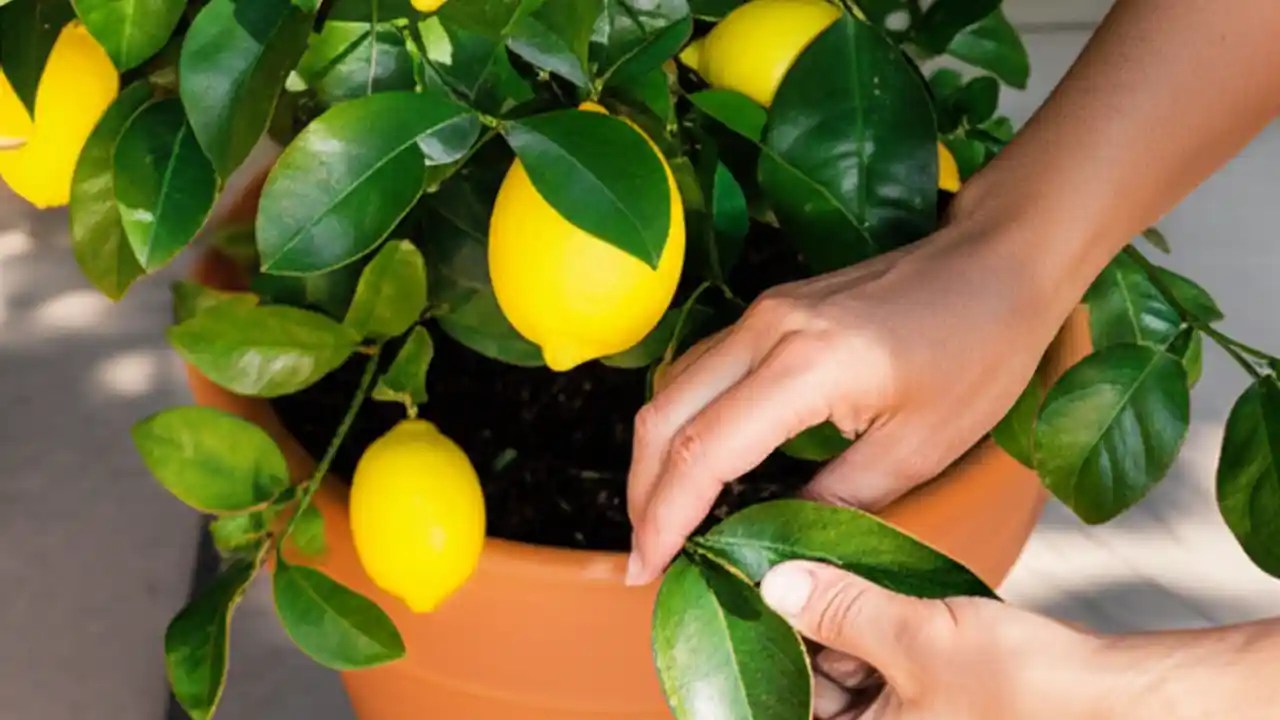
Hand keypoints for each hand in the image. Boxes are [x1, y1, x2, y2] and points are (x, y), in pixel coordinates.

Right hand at [625, 217, 1083, 585]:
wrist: (998, 260)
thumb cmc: (978, 350)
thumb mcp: (920, 447)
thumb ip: (838, 501)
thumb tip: (777, 547)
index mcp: (808, 366)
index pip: (705, 450)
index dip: (668, 517)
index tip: (651, 568)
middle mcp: (767, 330)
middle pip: (665, 416)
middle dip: (643, 493)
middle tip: (645, 557)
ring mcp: (763, 313)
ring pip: (673, 389)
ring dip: (656, 458)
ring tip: (661, 522)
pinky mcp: (770, 311)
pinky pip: (700, 370)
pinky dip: (682, 424)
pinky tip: (693, 464)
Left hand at [759, 561, 1279, 719]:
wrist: (1116, 704)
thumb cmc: (1027, 694)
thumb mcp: (918, 641)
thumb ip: (842, 610)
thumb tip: (778, 585)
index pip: (776, 716)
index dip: (746, 681)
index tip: (723, 634)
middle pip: (805, 698)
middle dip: (789, 644)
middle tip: (764, 584)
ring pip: (841, 684)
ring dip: (828, 636)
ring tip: (809, 580)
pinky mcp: (935, 711)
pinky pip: (879, 679)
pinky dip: (866, 642)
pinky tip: (861, 598)